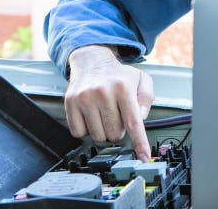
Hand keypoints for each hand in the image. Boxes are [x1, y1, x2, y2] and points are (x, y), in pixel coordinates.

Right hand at [65, 45, 153, 161]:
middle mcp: (103, 92)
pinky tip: (91, 115)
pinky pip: (79, 133)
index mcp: (123, 88)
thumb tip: (141, 118)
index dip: (139, 143)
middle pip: (114, 134)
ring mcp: (85, 98)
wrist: (92, 60)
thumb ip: (146, 99)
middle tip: (117, 115)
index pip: (133, 122)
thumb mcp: (141, 80)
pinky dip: (86, 129)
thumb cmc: (118, 75)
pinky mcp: (71, 102)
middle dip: (118, 130)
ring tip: (104, 114)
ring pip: (97, 136)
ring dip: (103, 130)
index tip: (143, 158)